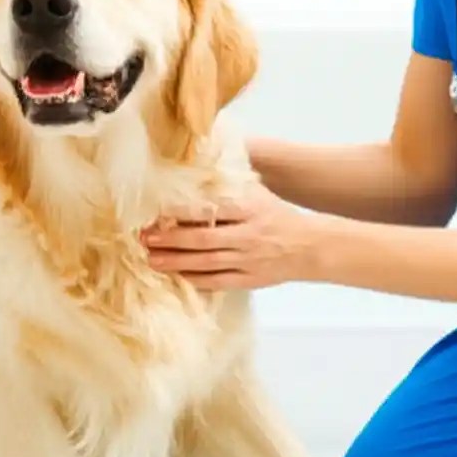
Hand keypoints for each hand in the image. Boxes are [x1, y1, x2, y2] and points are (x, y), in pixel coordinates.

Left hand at [143, 184, 319, 290]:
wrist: (311, 247)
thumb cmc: (280, 216)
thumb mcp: (259, 194)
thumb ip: (231, 187)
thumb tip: (197, 174)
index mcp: (249, 209)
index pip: (210, 210)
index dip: (181, 212)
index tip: (157, 213)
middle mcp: (247, 235)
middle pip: (202, 239)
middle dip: (170, 240)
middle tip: (145, 238)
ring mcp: (248, 260)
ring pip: (205, 263)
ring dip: (175, 262)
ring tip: (152, 259)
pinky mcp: (249, 280)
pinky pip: (216, 282)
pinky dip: (194, 279)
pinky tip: (176, 276)